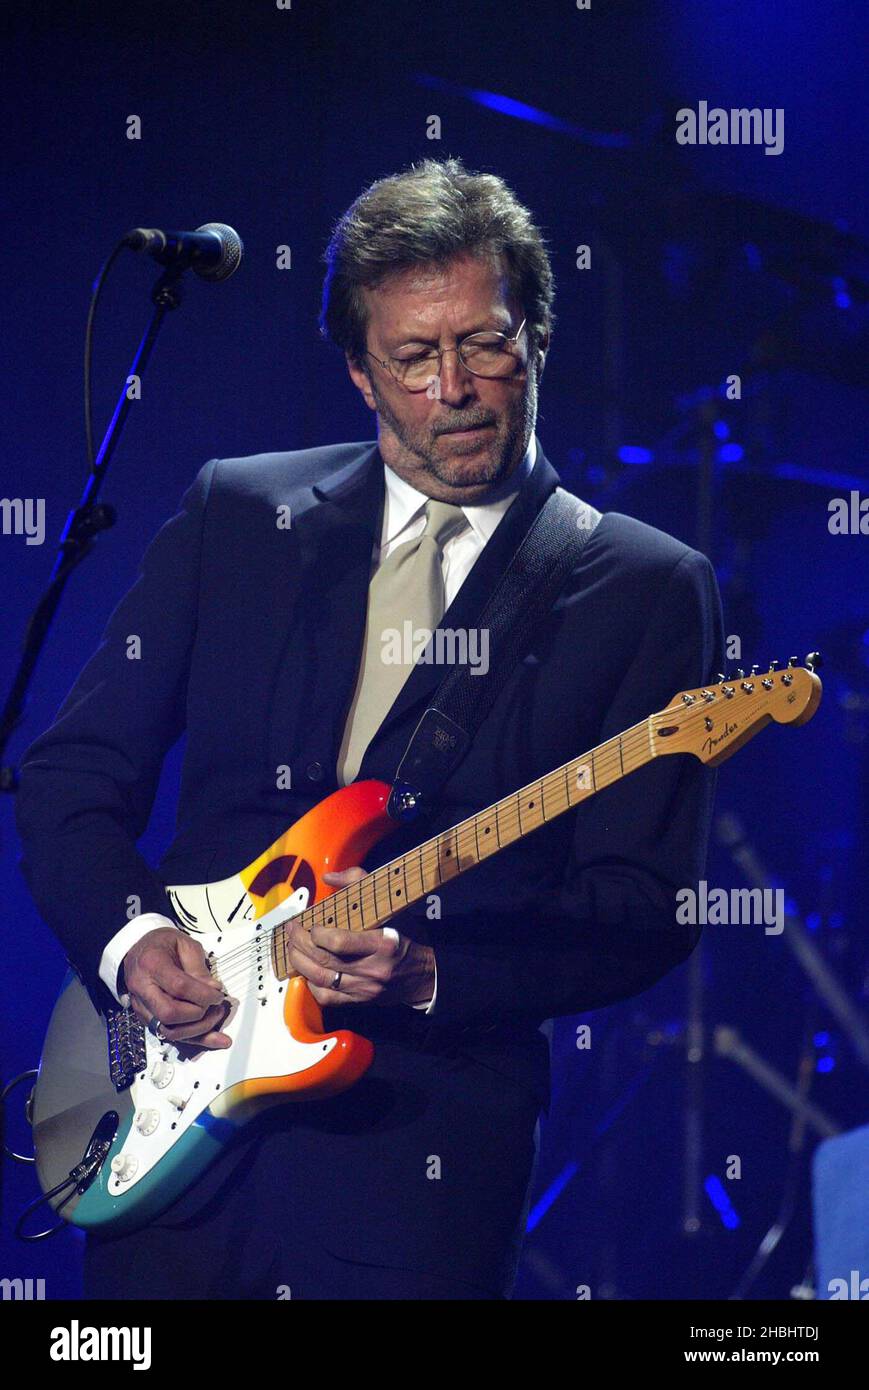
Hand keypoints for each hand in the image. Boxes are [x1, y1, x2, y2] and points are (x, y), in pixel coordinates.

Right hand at [122, 926, 231, 1048]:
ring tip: (216, 1016)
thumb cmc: (161, 945)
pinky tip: (215, 1040)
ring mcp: (141, 1007)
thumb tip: (212, 989)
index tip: (219, 994)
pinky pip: (170, 1035)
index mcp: (151, 964)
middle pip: (169, 1014)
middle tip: (216, 1006)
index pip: (178, 987)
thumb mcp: (184, 944)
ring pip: (168, 1031)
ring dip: (199, 1030)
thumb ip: (198, 968)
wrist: (138, 951)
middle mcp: (141, 988)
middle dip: (199, 1014)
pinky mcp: (147, 1019)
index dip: (202, 994)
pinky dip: (194, 1040)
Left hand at [285, 867, 435, 1007]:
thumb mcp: (391, 905)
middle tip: (291, 931)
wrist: (423, 974)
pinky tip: (307, 971)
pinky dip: (311, 984)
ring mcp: (365, 988)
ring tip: (292, 948)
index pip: (340, 942)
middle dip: (300, 944)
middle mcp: (373, 969)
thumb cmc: (406, 935)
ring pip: (322, 979)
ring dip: (300, 963)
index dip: (317, 934)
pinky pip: (327, 997)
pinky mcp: (360, 1001)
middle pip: (325, 960)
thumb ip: (360, 883)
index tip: (310, 923)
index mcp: (383, 943)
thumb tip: (329, 877)